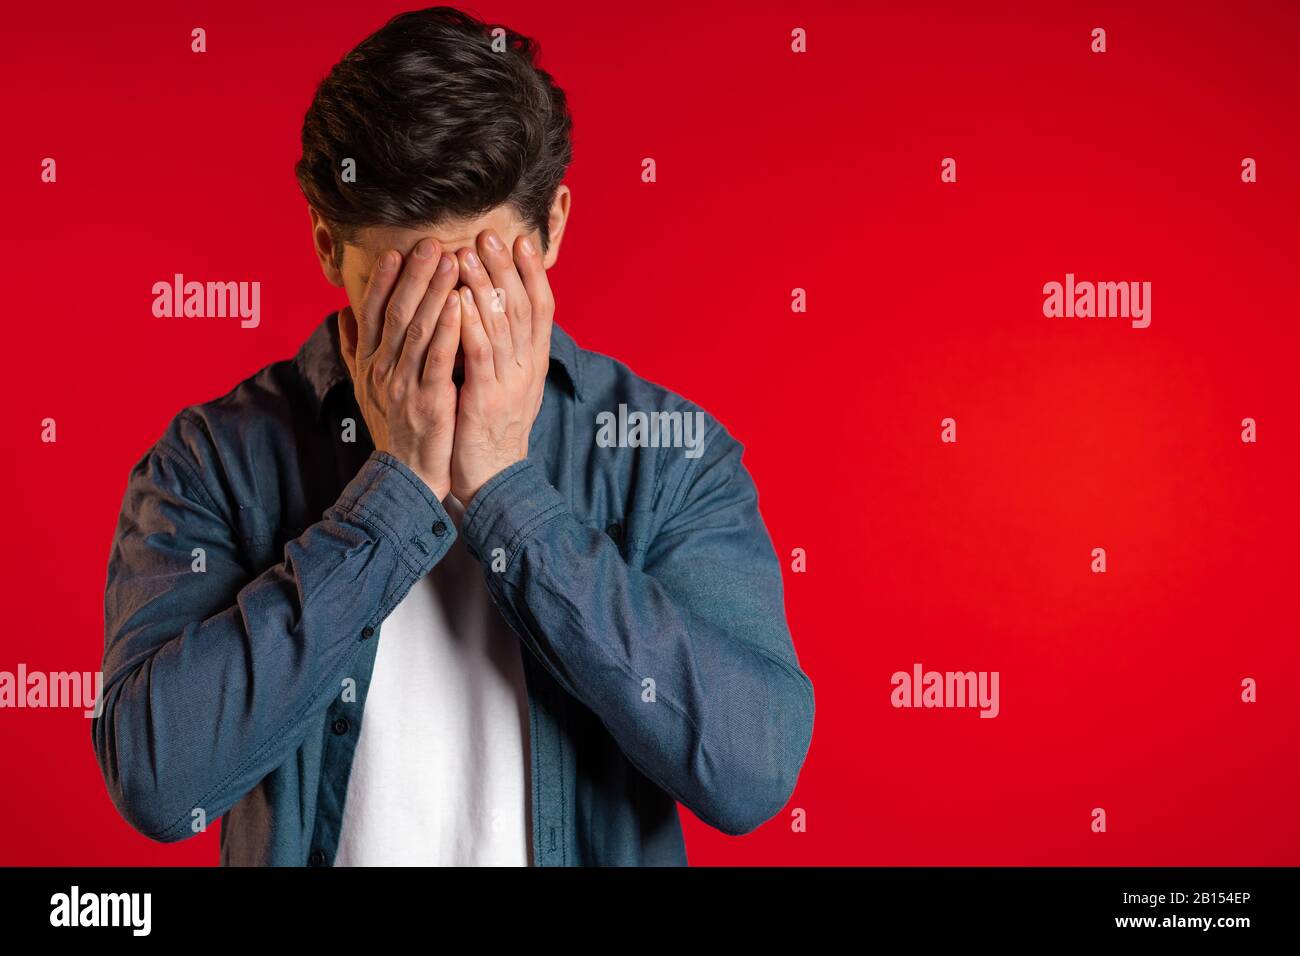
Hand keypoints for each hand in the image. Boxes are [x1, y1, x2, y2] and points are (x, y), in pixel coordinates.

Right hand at [338, 238, 462, 498]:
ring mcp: (402, 384)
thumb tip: (343, 313)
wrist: (408, 476)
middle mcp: (382, 369)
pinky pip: (436, 358)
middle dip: (414, 276)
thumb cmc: (395, 428)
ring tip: (451, 261)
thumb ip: (356, 349)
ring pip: (416, 329)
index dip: (385, 281)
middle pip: (395, 312)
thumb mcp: (370, 387)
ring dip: (434, 292)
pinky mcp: (427, 400)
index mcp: (370, 363)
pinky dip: (446, 329)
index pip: (373, 312)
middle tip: (432, 243)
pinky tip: (460, 304)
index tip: (399, 251)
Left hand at [449, 229, 553, 503]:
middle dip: (505, 269)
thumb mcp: (506, 385)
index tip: (520, 242)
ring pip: (500, 326)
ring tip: (468, 255)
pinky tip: (459, 300)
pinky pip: (480, 355)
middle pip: (521, 308)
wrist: (492, 480)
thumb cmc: (490, 430)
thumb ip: (505, 351)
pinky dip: (471, 325)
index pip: (541, 309)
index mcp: (533, 363)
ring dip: (484, 287)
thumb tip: (498, 312)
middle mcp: (527, 369)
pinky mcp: (486, 399)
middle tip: (489, 236)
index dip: (531, 274)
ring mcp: (509, 384)